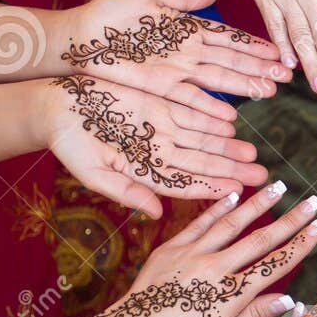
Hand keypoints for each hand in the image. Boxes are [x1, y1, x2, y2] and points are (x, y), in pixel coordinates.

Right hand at [45, 75, 267, 215]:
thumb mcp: (92, 172)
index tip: (235, 193)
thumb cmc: (69, 144)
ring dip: (227, 146)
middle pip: (202, 163)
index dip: (210, 188)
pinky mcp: (159, 102)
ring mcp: (161, 127)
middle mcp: (159, 151)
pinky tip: (231, 123)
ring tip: (252, 153)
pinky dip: (210, 116)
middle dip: (230, 170)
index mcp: (145, 171)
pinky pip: (191, 110)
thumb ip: (125, 192)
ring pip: (202, 138)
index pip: (185, 184)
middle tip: (261, 176)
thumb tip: (156, 214)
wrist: (56, 107)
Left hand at [54, 0, 292, 104]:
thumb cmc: (109, 14)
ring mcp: (176, 72)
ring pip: (217, 79)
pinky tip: (231, 116)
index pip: (227, 37)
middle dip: (258, 68)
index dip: (252, 44)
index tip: (277, 51)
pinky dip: (210, 107)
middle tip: (286, 76)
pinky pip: (190, 98)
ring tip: (269, 92)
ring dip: (244, 86)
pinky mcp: (161, 87)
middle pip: (230, 61)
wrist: (79, 37)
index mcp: (186, 28)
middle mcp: (187, 52)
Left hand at [90, 182, 316, 316]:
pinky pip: (200, 223)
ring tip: (279, 186)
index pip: (275, 265)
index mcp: (231, 294)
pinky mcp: (172, 248)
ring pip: (232, 223)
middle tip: (312, 202)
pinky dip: (218, 208)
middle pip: (261, 239)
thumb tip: (290, 300)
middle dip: (290, 219)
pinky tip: (234, 196)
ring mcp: (193, 255)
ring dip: (259, 204)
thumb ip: (254, 316)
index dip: (300, 245)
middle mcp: (215, 268)